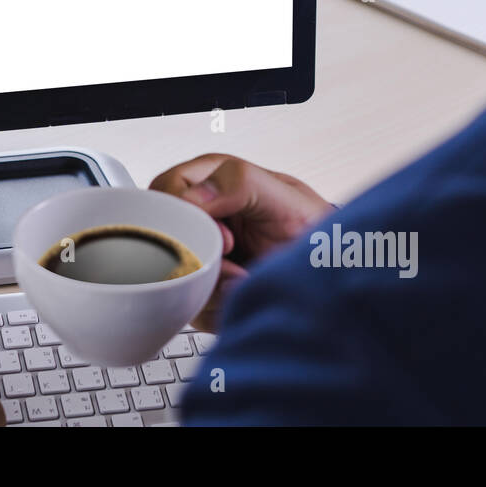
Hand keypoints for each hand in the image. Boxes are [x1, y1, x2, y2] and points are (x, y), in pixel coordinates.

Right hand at [149, 153, 333, 331]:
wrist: (326, 274)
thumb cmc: (311, 230)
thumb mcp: (284, 197)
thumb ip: (239, 181)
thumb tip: (194, 197)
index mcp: (208, 181)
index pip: (164, 191)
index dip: (187, 214)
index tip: (224, 235)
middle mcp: (196, 216)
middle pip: (159, 236)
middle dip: (198, 256)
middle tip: (234, 259)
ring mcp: (195, 253)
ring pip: (169, 274)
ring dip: (210, 284)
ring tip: (245, 276)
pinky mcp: (198, 287)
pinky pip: (187, 303)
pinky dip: (215, 305)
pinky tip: (239, 292)